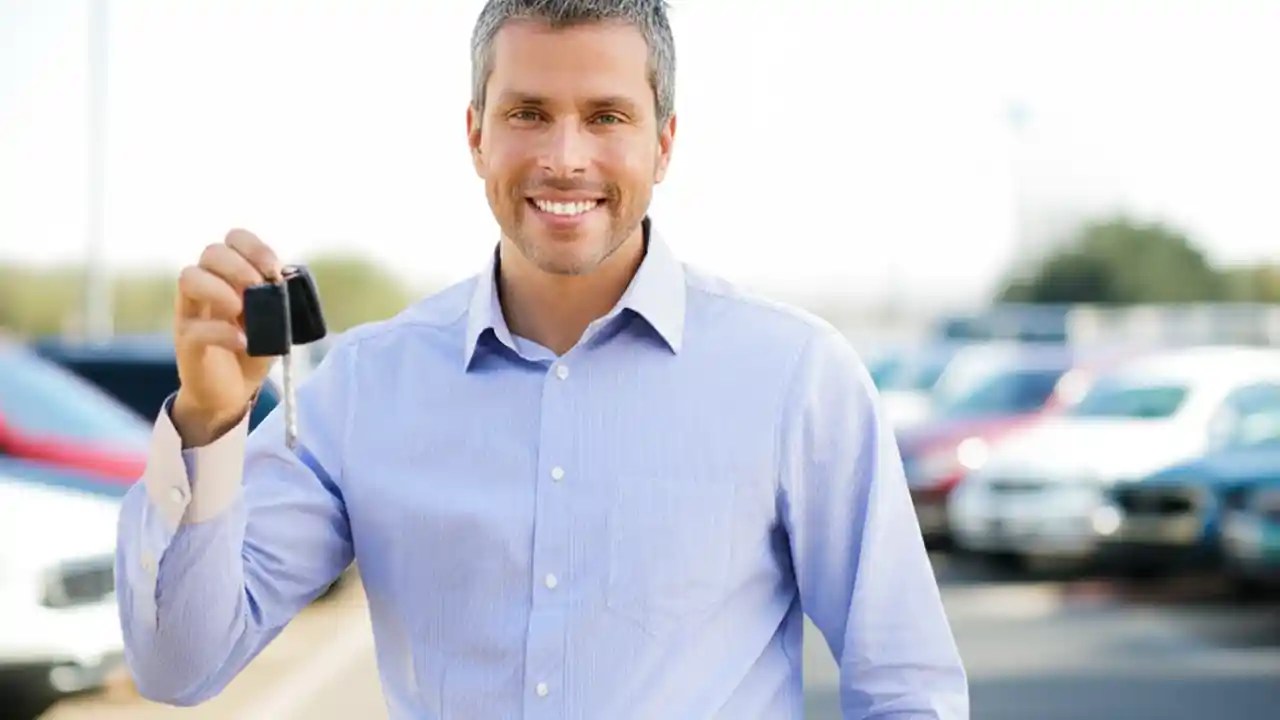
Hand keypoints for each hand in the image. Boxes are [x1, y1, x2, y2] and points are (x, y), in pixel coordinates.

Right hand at [171, 229, 280, 445]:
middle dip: (239, 266)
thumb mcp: (275, 318)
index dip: (253, 247)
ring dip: (219, 288)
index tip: (273, 269)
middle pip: (211, 252)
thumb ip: (278, 297)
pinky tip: (243, 341)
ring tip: (242, 309)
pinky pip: (196, 328)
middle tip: (258, 287)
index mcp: (229, 274)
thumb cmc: (255, 346)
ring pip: (189, 277)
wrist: (234, 389)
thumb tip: (283, 278)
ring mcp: (192, 312)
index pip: (233, 239)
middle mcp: (206, 286)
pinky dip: (222, 332)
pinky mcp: (186, 342)